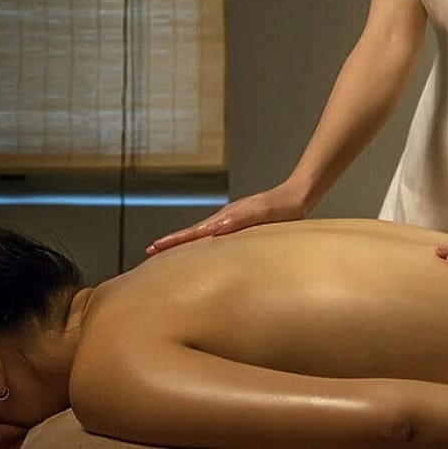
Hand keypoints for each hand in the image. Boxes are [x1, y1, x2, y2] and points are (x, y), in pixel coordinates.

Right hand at [145, 182, 310, 255]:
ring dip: (184, 242)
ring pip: (202, 233)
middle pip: (192, 232)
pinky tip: (205, 246)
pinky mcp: (241, 223)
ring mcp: (232, 220)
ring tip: (169, 251)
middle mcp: (225, 219)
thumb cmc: (282, 209)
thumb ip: (239, 221)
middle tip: (150, 252)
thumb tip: (213, 231)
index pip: (193, 233)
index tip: (153, 249)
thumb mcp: (260, 215)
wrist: (297, 197)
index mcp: (225, 219)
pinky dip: (202, 241)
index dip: (173, 242)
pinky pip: (215, 234)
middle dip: (171, 243)